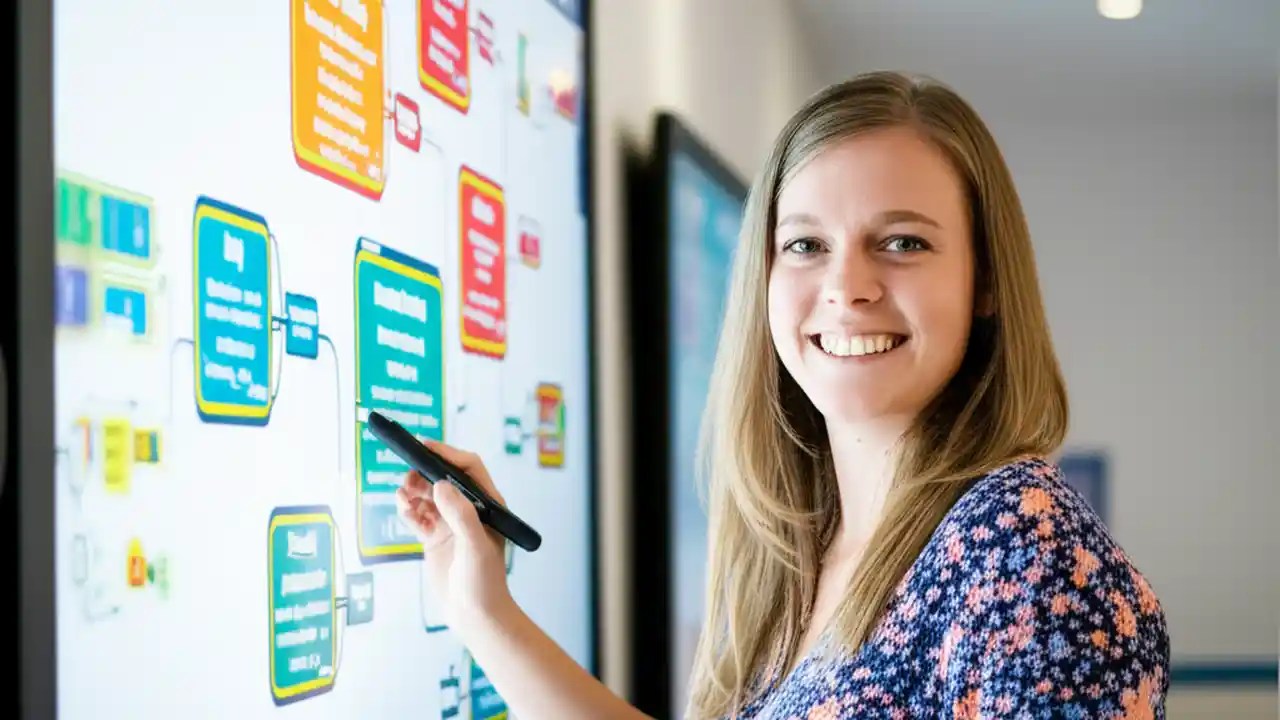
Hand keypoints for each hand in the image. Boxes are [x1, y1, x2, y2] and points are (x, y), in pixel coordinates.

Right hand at [395, 440, 512, 634]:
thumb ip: (460, 514)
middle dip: (424, 473)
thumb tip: (441, 484)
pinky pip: (418, 516)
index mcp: (488, 506)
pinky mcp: (435, 539)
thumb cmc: (485, 583)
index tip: (424, 446)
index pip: (469, 469)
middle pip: (444, 479)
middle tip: (407, 476)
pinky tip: (404, 509)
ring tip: (402, 494)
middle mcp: (469, 511)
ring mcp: (451, 524)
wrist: (476, 616)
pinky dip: (408, 509)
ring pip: (428, 496)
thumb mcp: (475, 546)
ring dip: (413, 491)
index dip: (447, 454)